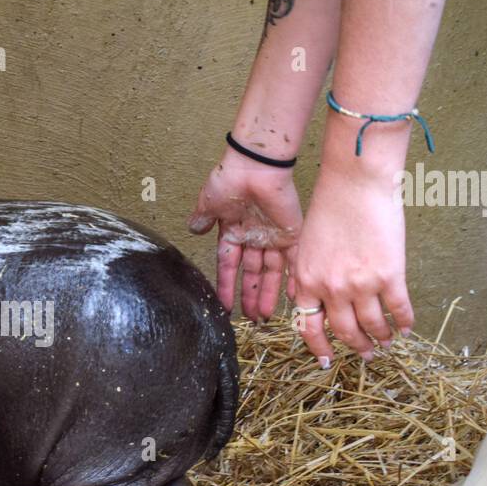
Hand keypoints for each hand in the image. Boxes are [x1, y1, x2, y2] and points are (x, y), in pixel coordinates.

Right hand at [188, 147, 302, 321]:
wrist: (256, 166)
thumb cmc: (230, 180)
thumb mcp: (209, 202)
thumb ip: (202, 219)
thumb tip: (193, 230)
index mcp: (232, 232)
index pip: (228, 266)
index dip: (225, 285)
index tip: (224, 305)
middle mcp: (253, 238)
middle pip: (251, 274)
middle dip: (250, 296)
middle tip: (251, 319)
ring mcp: (272, 237)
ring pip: (270, 273)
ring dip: (268, 294)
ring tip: (266, 316)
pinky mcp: (291, 234)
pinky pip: (293, 261)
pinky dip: (293, 279)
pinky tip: (293, 297)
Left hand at [291, 167, 413, 365]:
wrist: (356, 184)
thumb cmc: (329, 207)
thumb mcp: (305, 245)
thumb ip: (305, 275)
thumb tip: (305, 300)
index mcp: (307, 282)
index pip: (309, 327)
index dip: (319, 348)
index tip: (327, 360)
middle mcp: (332, 289)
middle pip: (345, 332)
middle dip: (356, 347)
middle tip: (366, 354)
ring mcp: (362, 285)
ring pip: (373, 325)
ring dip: (381, 338)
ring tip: (386, 342)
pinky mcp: (390, 275)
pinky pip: (399, 309)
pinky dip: (404, 322)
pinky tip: (407, 328)